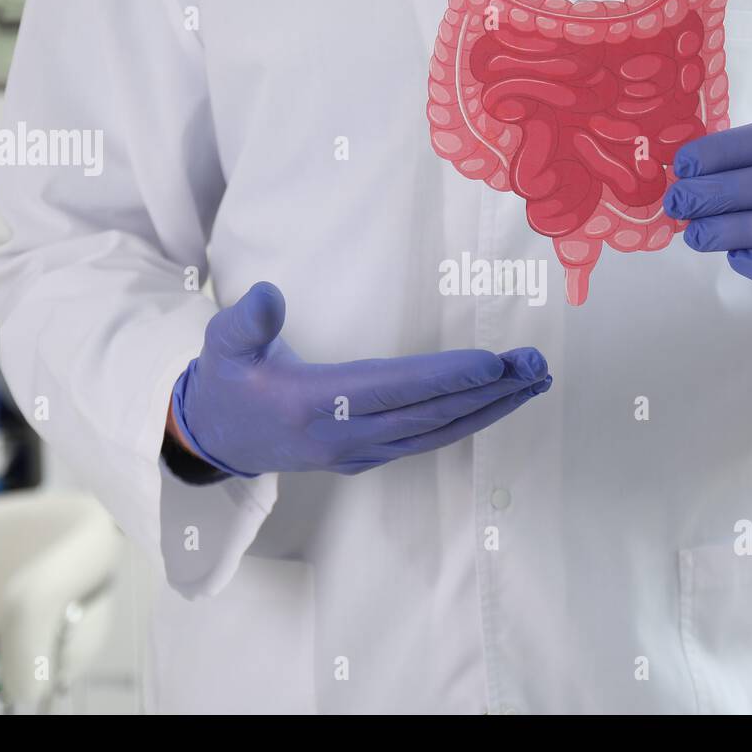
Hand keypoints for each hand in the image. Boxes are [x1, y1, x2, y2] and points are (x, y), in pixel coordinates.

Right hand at [171, 282, 551, 475]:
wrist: (215, 440)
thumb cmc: (225, 383)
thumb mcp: (221, 345)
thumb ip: (246, 321)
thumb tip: (269, 295)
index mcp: (314, 405)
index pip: (394, 389)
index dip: (445, 377)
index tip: (493, 363)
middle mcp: (345, 436)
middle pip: (430, 415)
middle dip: (489, 392)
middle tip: (536, 366)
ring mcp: (360, 452)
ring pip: (437, 433)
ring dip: (490, 409)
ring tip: (533, 383)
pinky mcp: (367, 456)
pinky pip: (428, 441)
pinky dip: (467, 422)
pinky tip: (497, 404)